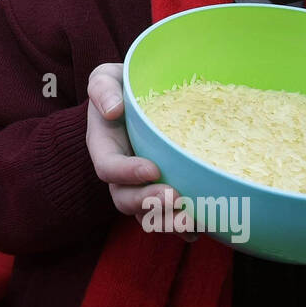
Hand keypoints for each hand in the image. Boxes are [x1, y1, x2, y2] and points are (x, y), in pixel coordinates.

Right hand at [85, 63, 195, 239]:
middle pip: (125, 200)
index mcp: (104, 147)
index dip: (127, 173)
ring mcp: (140, 187)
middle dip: (149, 203)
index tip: (153, 168)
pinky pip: (168, 217)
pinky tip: (203, 229)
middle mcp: (120, 174)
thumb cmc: (123, 86)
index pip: (108, 167)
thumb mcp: (106, 77)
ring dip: (167, 222)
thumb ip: (102, 89)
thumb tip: (114, 110)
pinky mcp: (161, 191)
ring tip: (192, 221)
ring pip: (147, 215)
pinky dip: (184, 228)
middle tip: (176, 197)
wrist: (140, 99)